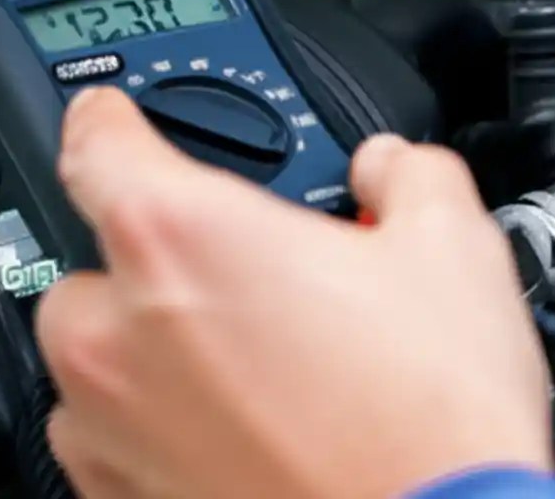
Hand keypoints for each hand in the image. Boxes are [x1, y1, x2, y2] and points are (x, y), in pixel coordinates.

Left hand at [36, 87, 552, 497]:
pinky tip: (252, 425)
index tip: (114, 116)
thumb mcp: (455, 245)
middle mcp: (121, 333)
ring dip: (159, 346)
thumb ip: (408, 172)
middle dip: (170, 262)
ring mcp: (114, 429)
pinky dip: (163, 422)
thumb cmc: (432, 417)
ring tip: (266, 364)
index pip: (98, 141)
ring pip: (102, 359)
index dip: (111, 115)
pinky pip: (115, 439)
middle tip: (263, 283)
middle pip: (103, 264)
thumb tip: (389, 169)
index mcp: (184, 237)